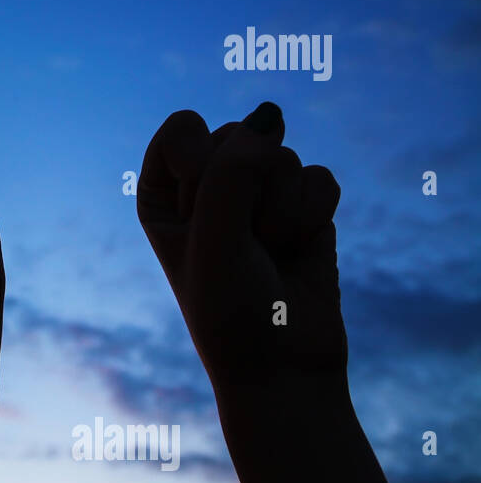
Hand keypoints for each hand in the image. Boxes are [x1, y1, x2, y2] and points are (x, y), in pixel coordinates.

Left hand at [136, 102, 344, 391]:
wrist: (285, 365)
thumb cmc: (230, 307)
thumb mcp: (213, 236)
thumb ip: (233, 170)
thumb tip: (270, 116)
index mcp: (162, 192)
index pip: (183, 129)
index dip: (202, 166)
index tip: (201, 216)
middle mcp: (206, 186)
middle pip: (238, 135)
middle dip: (248, 191)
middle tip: (241, 244)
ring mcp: (257, 194)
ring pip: (282, 156)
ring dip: (281, 210)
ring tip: (270, 253)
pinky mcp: (303, 206)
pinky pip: (320, 177)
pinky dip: (313, 215)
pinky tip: (300, 249)